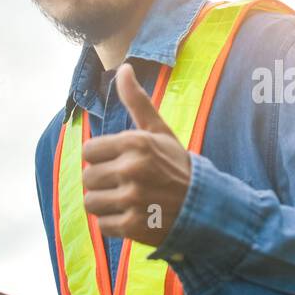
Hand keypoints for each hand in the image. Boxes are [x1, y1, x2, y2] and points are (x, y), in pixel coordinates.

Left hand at [81, 62, 191, 245]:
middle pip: (88, 178)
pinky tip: (135, 217)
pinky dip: (116, 225)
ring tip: (128, 201)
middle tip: (127, 185)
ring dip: (106, 205)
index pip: (89, 151)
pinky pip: (104, 225)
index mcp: (136, 143)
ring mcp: (134, 199)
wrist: (206, 207)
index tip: (121, 164)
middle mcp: (133, 169)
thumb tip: (124, 68)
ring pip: (91, 202)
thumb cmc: (178, 167)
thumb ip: (137, 102)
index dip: (102, 159)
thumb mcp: (160, 132)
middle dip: (104, 183)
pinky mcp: (134, 226)